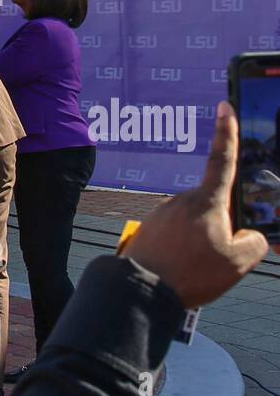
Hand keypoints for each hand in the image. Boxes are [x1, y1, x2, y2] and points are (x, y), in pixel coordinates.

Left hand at [124, 101, 268, 307]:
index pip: (223, 159)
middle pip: (214, 205)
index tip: (226, 107)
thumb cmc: (190, 272)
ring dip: (201, 240)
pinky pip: (176, 233)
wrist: (142, 288)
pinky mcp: (151, 226)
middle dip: (222, 226)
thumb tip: (251, 236)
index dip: (227, 132)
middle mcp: (183, 199)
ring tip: (195, 268)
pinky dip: (183, 248)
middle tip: (218, 258)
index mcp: (207, 200)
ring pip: (195, 222)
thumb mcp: (237, 262)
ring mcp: (164, 211)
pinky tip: (181, 268)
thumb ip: (254, 243)